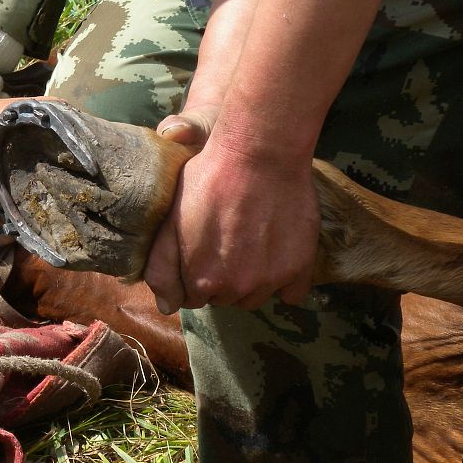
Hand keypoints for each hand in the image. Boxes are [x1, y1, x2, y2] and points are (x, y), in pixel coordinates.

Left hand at [142, 108, 320, 314]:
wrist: (260, 155)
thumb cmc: (208, 183)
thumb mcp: (170, 222)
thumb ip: (162, 269)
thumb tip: (167, 307)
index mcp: (202, 281)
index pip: (193, 297)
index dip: (194, 273)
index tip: (201, 248)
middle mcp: (238, 289)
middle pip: (224, 297)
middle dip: (220, 277)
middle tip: (225, 241)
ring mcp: (271, 280)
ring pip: (254, 296)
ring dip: (249, 280)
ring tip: (248, 244)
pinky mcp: (300, 267)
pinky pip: (291, 294)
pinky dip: (283, 282)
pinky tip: (275, 257)